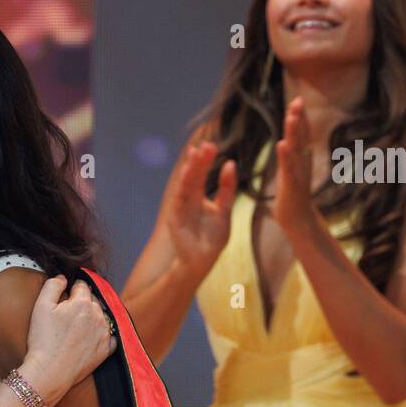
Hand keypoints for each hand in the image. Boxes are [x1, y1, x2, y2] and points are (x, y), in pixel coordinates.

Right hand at [21, 275, 116, 404]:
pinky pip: (110, 336)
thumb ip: (52, 285)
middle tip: (67, 315)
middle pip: (93, 299)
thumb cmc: (43, 340)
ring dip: (92, 317)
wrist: (49, 371)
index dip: (71, 289)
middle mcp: (98, 315)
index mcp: (82, 302)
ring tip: (76, 328)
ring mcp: (104, 333)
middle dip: (82, 302)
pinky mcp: (106, 350)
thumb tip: (63, 278)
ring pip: (102, 316)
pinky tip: (90, 338)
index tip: (64, 298)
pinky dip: (102, 334)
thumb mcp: (40, 306)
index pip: (81, 285)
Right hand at [162, 141, 237, 275]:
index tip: (209, 145)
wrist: (202, 260)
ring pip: (186, 184)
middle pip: (194, 176)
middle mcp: (188, 200)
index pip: (201, 175)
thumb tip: (230, 164)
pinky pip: (179, 198)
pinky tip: (188, 173)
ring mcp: (180, 208)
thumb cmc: (212, 238)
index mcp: (198, 197)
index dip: (205, 161)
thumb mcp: (225, 210)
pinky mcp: (175, 217)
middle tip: (206, 145)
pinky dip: (183, 186)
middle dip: (199, 161)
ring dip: (191, 169)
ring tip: (196, 154)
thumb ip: (227, 190)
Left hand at [274, 97, 319, 235]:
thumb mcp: (293, 168)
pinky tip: (282, 144)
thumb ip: (293, 153)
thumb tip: (290, 138)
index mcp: (302, 157)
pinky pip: (288, 168)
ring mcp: (298, 173)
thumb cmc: (293, 193)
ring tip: (290, 117)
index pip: (302, 133)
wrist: (298, 218)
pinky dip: (285, 156)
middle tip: (298, 100)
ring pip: (296, 149)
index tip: (297, 99)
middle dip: (299, 118)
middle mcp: (303, 162)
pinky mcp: (291, 185)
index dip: (300, 117)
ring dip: (294, 133)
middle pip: (301, 136)